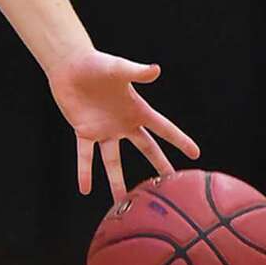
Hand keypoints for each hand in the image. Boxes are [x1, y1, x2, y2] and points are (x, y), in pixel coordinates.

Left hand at [47, 49, 200, 203]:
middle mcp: (123, 123)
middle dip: (159, 165)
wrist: (69, 65)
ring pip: (113, 161)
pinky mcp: (84, 131)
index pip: (164, 128)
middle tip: (170, 185)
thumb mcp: (118, 68)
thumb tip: (155, 69)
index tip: (196, 154)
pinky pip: (85, 156)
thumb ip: (136, 71)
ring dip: (117, 180)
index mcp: (136, 109)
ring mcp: (104, 130)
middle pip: (146, 148)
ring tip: (122, 201)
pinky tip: (85, 189)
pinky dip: (85, 172)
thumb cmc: (96, 63)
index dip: (180, 140)